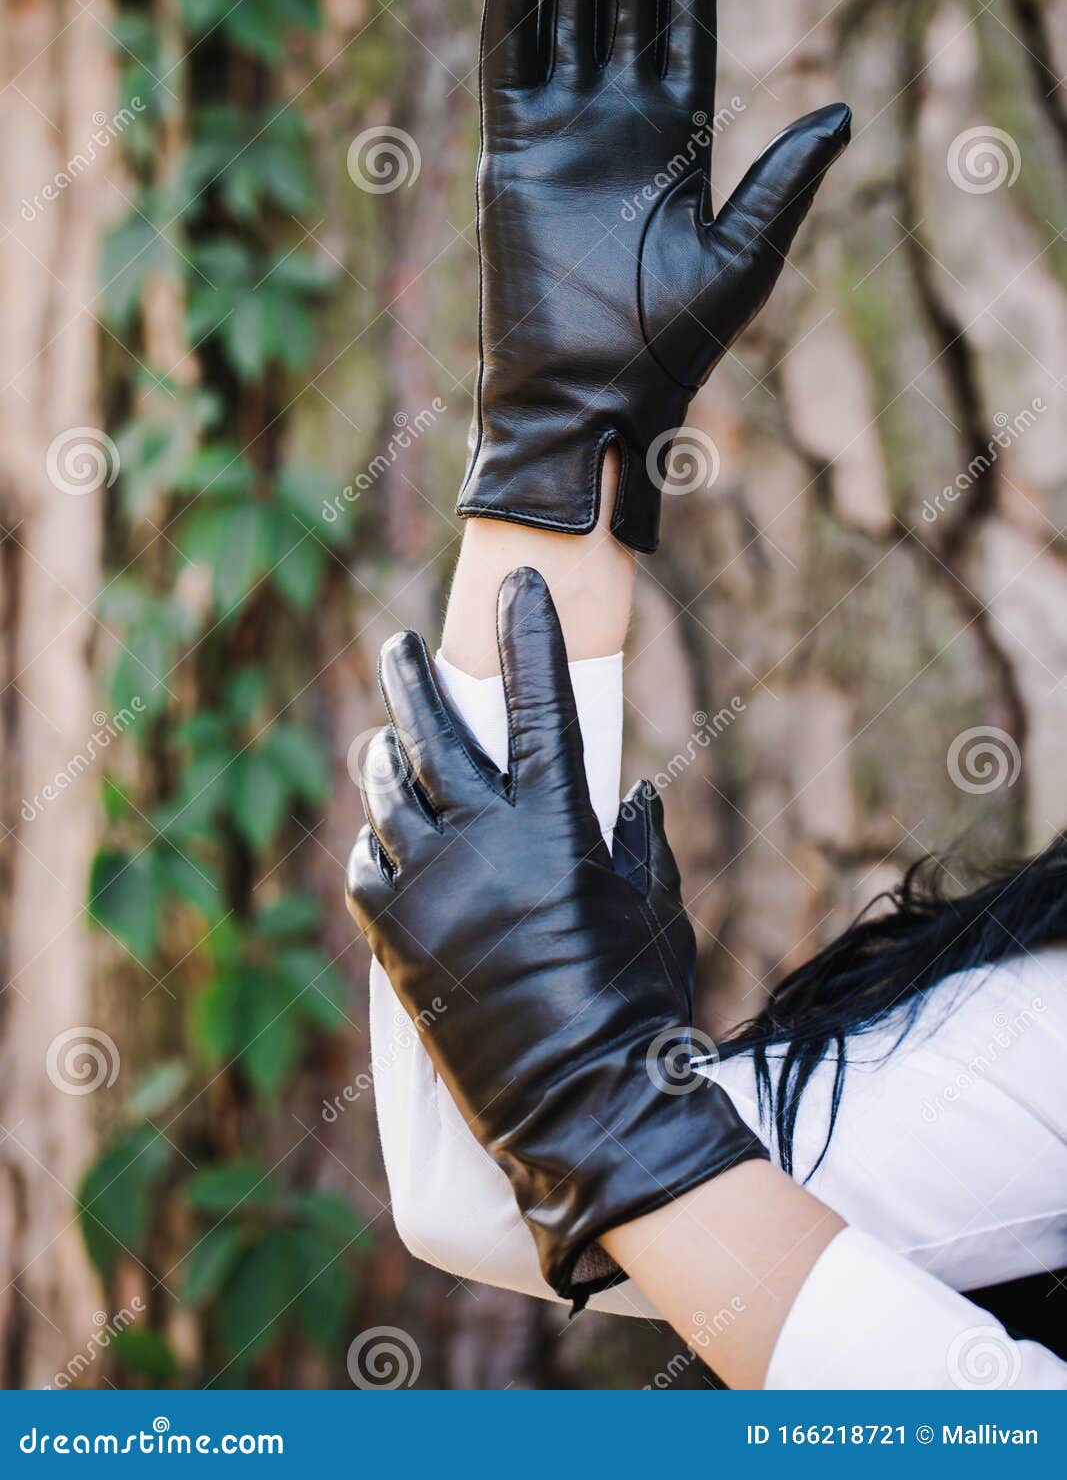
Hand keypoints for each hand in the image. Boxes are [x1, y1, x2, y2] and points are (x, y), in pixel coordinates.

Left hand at [345, 567, 764, 1304]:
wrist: (581, 1102)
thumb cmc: (637, 1003)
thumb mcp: (654, 909)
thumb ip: (640, 842)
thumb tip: (633, 792)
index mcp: (554, 824)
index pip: (540, 702)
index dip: (529, 635)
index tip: (518, 580)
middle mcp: (482, 842)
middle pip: (433, 730)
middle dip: (411, 675)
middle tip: (398, 645)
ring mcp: (431, 888)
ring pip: (388, 792)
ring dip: (387, 758)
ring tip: (387, 742)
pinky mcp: (396, 938)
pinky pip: (370, 867)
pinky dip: (379, 846)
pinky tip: (385, 841)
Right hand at [457, 0, 849, 551]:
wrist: (588, 395)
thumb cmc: (671, 344)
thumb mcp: (746, 254)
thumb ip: (786, 179)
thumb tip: (844, 109)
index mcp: (679, 144)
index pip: (683, 32)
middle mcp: (619, 128)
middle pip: (625, 8)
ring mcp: (563, 136)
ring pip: (566, 20)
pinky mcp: (512, 153)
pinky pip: (509, 61)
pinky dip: (512, 3)